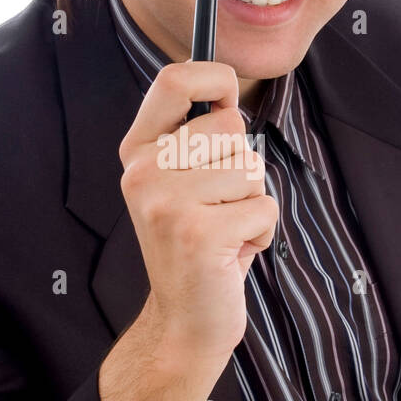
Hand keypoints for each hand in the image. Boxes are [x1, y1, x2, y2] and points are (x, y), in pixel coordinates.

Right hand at [118, 59, 277, 362]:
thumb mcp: (185, 182)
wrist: (185, 321)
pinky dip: (261, 232)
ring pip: (252, 168)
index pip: (174, 81)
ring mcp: (167, 204)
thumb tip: (230, 90)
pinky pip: (263, 207)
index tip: (229, 99)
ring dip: (253, 202)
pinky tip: (232, 253)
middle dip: (244, 164)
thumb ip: (198, 138)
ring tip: (225, 230)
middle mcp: (142, 173)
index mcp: (137, 153)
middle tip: (221, 203)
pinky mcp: (198, 234)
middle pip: (231, 125)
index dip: (214, 79)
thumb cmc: (199, 243)